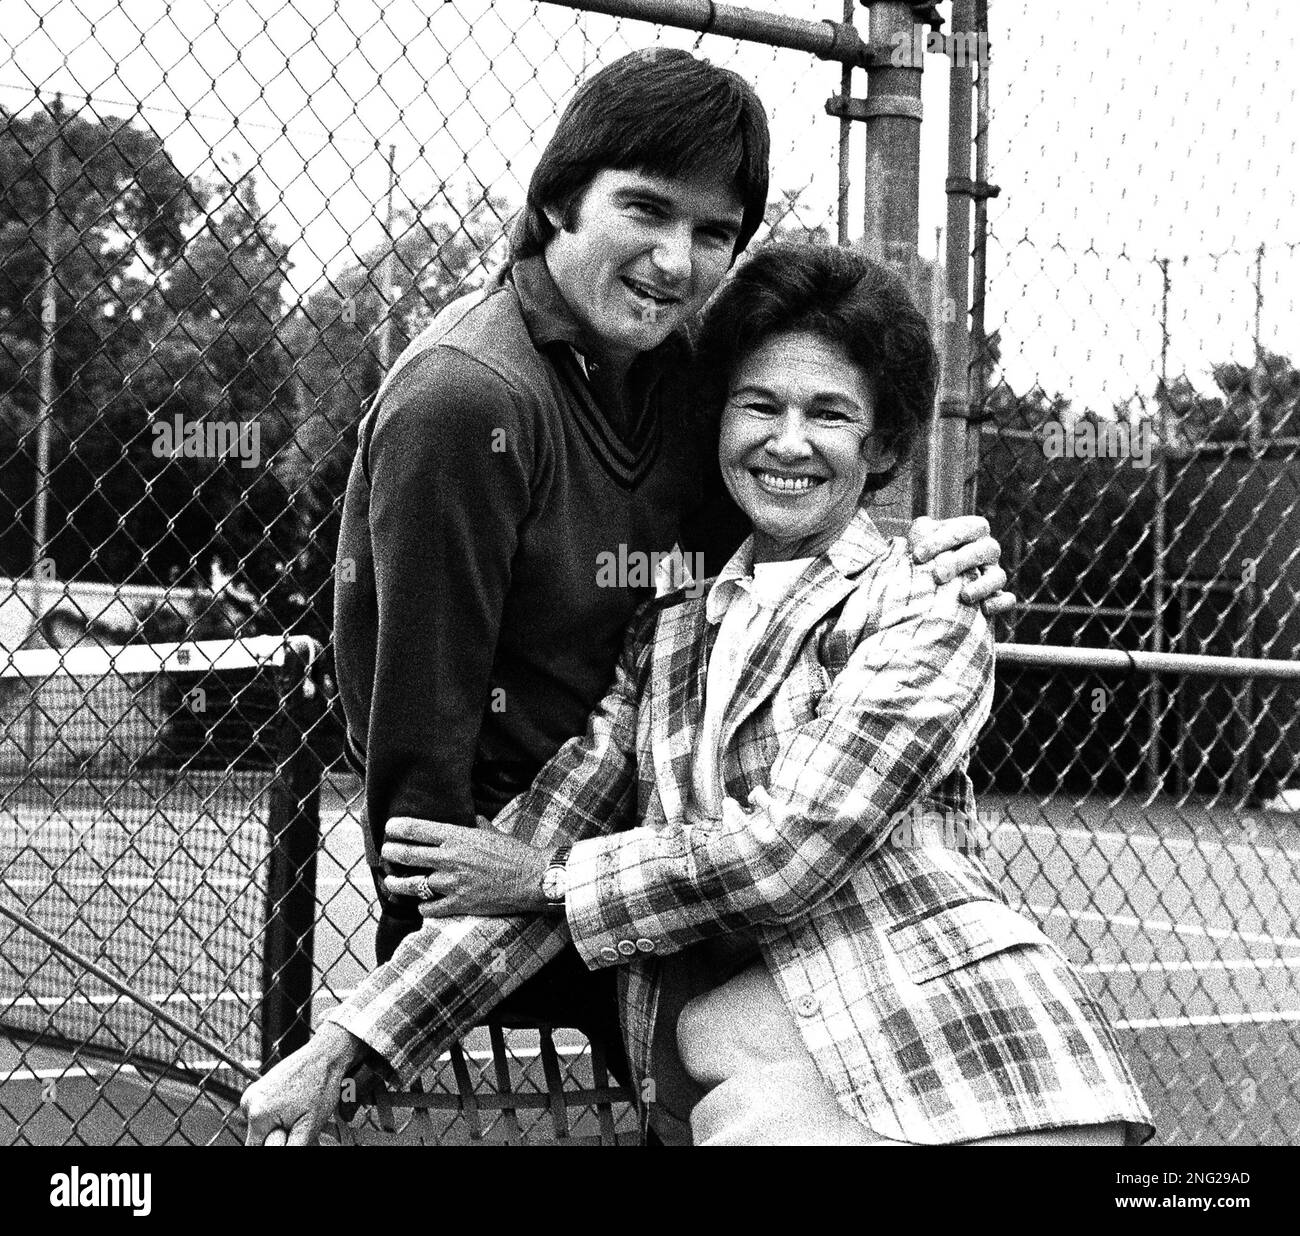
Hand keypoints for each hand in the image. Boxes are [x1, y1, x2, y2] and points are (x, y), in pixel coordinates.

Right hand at [240, 1024, 362, 1145]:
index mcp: (256, 1114)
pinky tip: (297, 1105)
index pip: (255, 1148)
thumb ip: (292, 1147)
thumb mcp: (309, 1126)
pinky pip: (266, 1111)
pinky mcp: (261, 1087)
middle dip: (280, 1136)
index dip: (278, 1145)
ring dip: (281, 1125)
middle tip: (302, 1124)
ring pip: (264, 1124)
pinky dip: (279, 1114)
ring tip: (302, 1112)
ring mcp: (254, 1092)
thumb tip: (282, 1151)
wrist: (327, 1053)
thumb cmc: (321, 1085)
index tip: (293, 1134)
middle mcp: (248, 1101)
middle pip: (260, 1136)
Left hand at [382, 817, 552, 915]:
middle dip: (390, 853)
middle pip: (407, 855)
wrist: (532, 878)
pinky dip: (423, 906)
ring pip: (412, 885)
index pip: (417, 829)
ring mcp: (452, 883)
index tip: (389, 828)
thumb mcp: (493, 832)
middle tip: (385, 853)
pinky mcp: (459, 904)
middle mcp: (450, 858)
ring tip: (391, 882)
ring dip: (397, 883)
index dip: (397, 828)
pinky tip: (422, 904)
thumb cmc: (515, 853)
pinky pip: (429, 908)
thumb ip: (476, 825)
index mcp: (457, 836)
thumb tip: (470, 818)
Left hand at [907, 515, 1014, 616]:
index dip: (941, 540)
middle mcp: (987, 549)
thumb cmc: (925, 555)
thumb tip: (921, 532)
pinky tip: (984, 610)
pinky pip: (1007, 599)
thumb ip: (921, 532)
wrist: (927, 582)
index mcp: (972, 530)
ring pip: (999, 576)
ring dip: (983, 586)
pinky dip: (999, 603)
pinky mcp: (997, 596)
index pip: (965, 529)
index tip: (917, 556)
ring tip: (964, 596)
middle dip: (960, 562)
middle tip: (937, 576)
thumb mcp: (920, 538)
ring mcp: (994, 573)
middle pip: (986, 549)